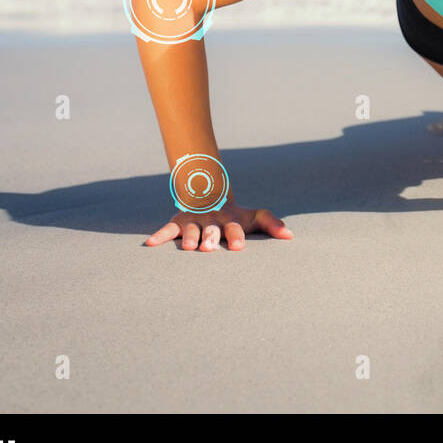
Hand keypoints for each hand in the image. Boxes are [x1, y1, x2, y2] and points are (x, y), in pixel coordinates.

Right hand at [145, 199, 292, 251]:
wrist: (209, 195)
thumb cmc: (235, 216)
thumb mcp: (254, 217)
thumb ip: (273, 223)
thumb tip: (291, 236)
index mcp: (232, 221)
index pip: (235, 229)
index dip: (236, 236)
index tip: (238, 247)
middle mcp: (212, 221)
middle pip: (212, 230)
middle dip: (211, 238)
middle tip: (209, 248)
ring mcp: (194, 222)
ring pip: (191, 230)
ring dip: (189, 238)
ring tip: (189, 248)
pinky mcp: (178, 223)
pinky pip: (167, 229)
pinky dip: (159, 236)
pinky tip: (150, 244)